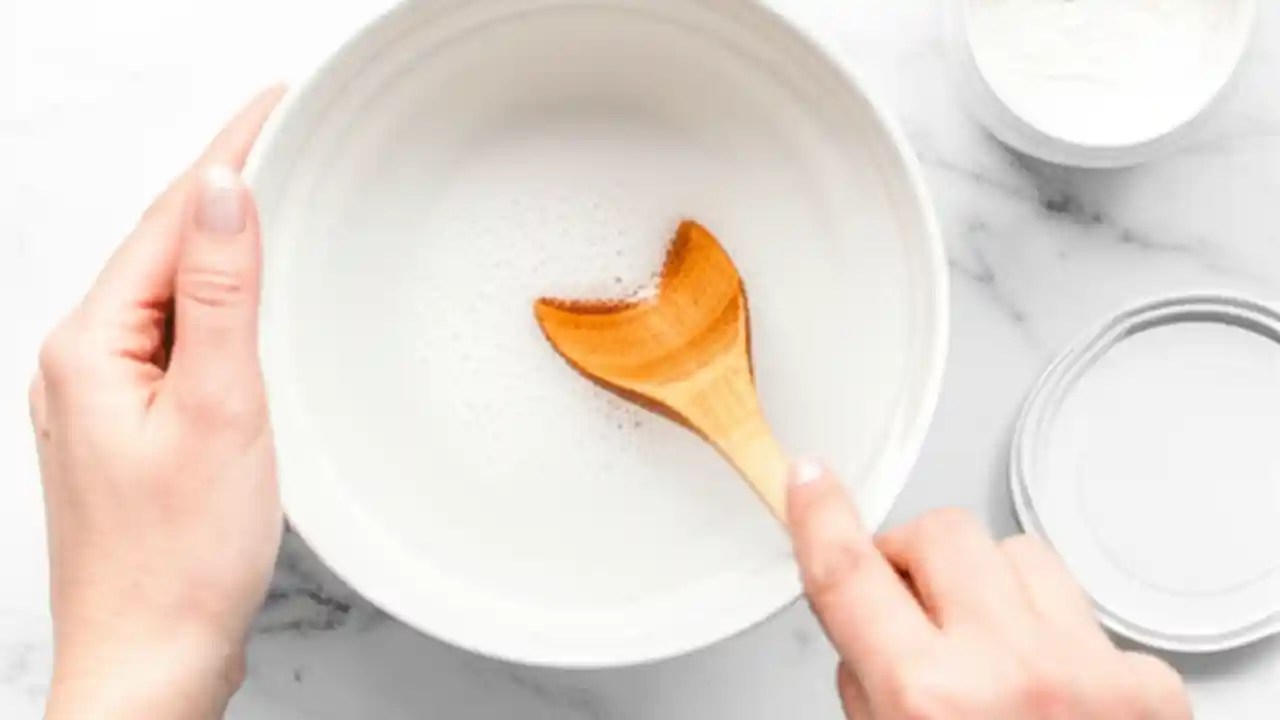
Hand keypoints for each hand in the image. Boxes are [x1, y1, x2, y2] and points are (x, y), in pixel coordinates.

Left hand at [30, 88, 283, 719]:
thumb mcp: (216, 409)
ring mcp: (101, 398)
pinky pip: (170, 337)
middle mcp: (83, 363)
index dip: (227, 152)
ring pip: (166, 291)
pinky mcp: (128, 428)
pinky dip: (211, 302)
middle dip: (220, 184)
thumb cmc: (177, 560)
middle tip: (280, 134)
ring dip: (217, 241)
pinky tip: (238, 301)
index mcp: (92, 346)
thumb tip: (222, 193)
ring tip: (267, 197)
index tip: (272, 104)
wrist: (149, 661)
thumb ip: (218, 294)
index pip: (170, 219)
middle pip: (160, 246)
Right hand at [787, 462, 1191, 719]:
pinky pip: (1083, 612)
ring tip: (988, 653)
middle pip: (942, 534)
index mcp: (930, 704)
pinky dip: (1054, 639)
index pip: (850, 573)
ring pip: (1020, 555)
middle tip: (910, 605)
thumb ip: (871, 687)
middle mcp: (1012, 675)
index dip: (819, 515)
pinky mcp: (1149, 688)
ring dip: (989, 589)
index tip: (812, 482)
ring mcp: (1090, 674)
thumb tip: (869, 623)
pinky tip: (1049, 692)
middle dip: (914, 558)